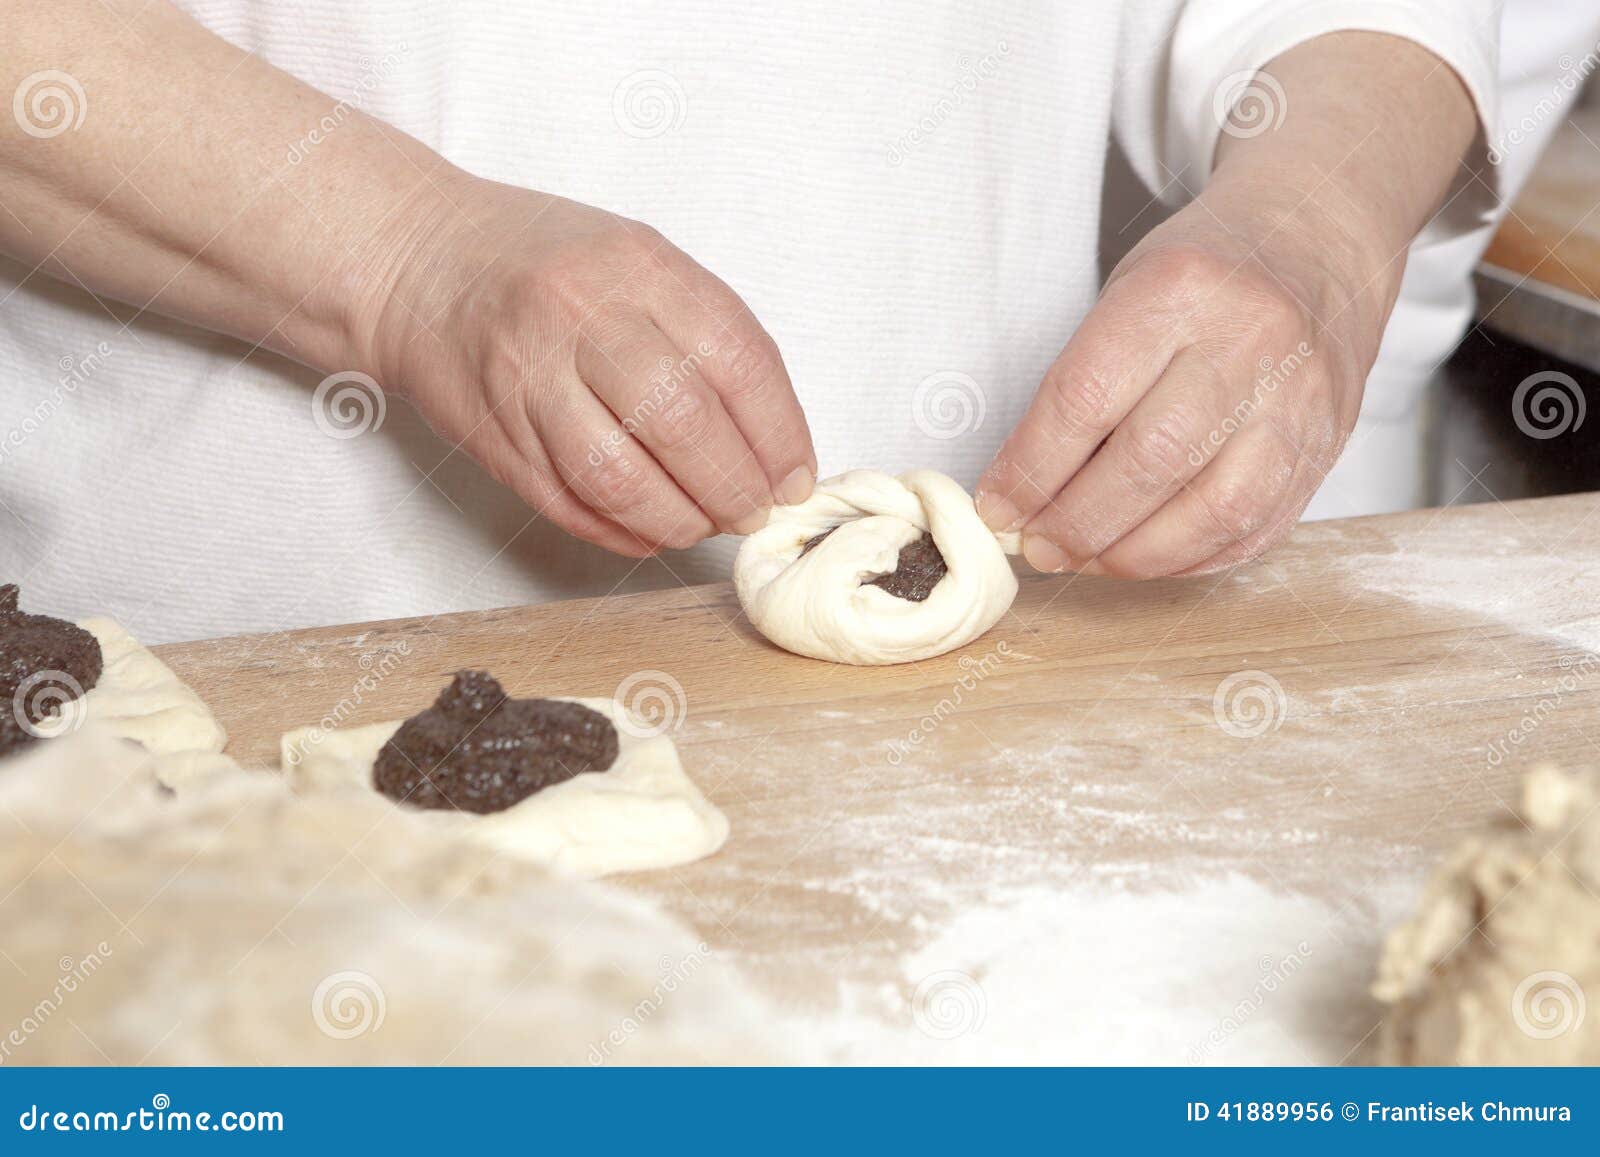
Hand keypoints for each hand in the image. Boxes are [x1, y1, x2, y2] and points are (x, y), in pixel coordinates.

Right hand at [368, 172, 815, 556]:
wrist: (416, 260)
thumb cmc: (544, 262)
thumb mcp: (638, 260)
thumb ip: (706, 336)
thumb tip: (775, 445)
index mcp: (635, 264)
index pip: (735, 359)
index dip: (778, 433)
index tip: (794, 476)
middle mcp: (579, 316)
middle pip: (681, 422)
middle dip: (735, 486)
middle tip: (754, 511)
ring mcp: (528, 378)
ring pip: (620, 477)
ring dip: (679, 519)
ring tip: (704, 524)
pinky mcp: (493, 433)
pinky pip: (569, 503)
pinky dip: (623, 531)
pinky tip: (651, 529)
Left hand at [974, 182, 1384, 578]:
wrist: (1316, 242)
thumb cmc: (1202, 276)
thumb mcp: (1128, 294)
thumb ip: (1080, 389)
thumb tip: (1022, 494)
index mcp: (1181, 288)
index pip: (1086, 399)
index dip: (1031, 469)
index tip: (996, 508)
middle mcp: (1250, 341)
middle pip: (1150, 461)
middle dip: (1078, 522)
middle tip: (1039, 547)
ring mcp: (1299, 399)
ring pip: (1212, 510)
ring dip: (1134, 554)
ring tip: (1085, 560)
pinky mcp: (1328, 446)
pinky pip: (1255, 529)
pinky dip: (1189, 558)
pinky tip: (1144, 555)